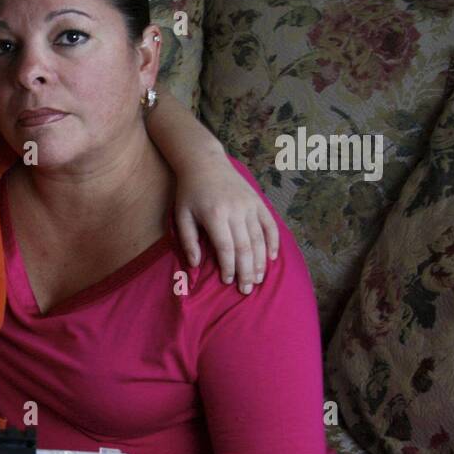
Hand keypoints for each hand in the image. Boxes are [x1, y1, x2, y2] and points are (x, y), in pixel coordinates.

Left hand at [173, 151, 279, 292]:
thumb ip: (188, 241)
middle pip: (245, 247)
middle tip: (246, 290)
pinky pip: (270, 225)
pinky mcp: (259, 202)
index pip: (226, 248)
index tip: (228, 281)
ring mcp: (250, 206)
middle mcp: (236, 211)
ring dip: (260, 261)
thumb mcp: (181, 215)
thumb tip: (195, 265)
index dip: (228, 267)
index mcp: (215, 215)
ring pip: (259, 239)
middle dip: (247, 271)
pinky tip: (271, 258)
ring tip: (258, 280)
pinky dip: (272, 242)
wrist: (205, 162)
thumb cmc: (190, 192)